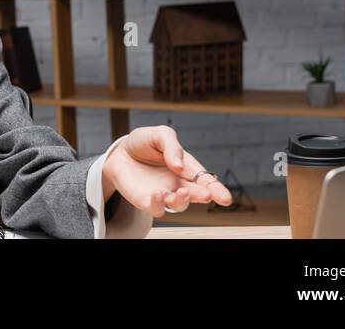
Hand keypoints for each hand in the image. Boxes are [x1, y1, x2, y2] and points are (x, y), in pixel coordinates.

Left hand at [101, 125, 232, 217]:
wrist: (120, 152)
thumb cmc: (144, 143)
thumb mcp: (160, 135)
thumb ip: (172, 146)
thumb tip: (179, 166)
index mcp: (187, 168)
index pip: (206, 181)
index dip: (217, 190)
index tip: (225, 198)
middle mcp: (179, 184)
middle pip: (196, 195)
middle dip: (203, 196)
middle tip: (206, 195)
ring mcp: (164, 194)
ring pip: (178, 206)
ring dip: (181, 202)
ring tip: (180, 193)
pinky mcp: (147, 201)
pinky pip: (156, 209)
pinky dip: (159, 204)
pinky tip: (158, 193)